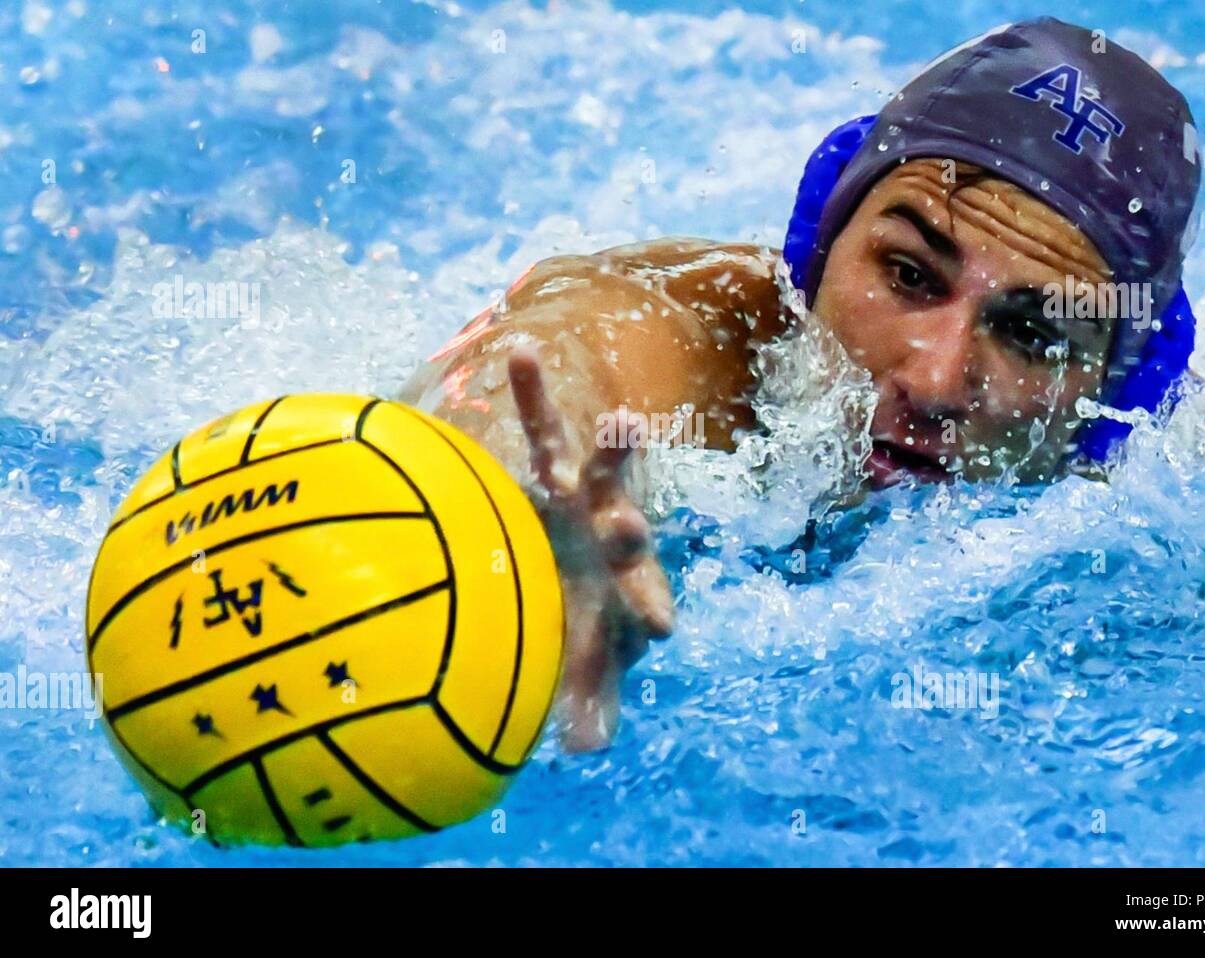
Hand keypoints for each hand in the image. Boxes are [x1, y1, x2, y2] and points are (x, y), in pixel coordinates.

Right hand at [508, 346, 673, 751]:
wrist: (581, 555)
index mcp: (627, 587)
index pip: (642, 604)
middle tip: (631, 524)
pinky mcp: (556, 467)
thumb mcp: (584, 660)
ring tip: (622, 421)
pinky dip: (531, 394)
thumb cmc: (585, 614)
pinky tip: (518, 350)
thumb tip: (589, 752)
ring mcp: (590, 497)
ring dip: (613, 447)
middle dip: (629, 529)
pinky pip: (539, 426)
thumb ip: (588, 700)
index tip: (659, 626)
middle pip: (628, 529)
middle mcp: (615, 536)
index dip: (649, 612)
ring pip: (601, 468)